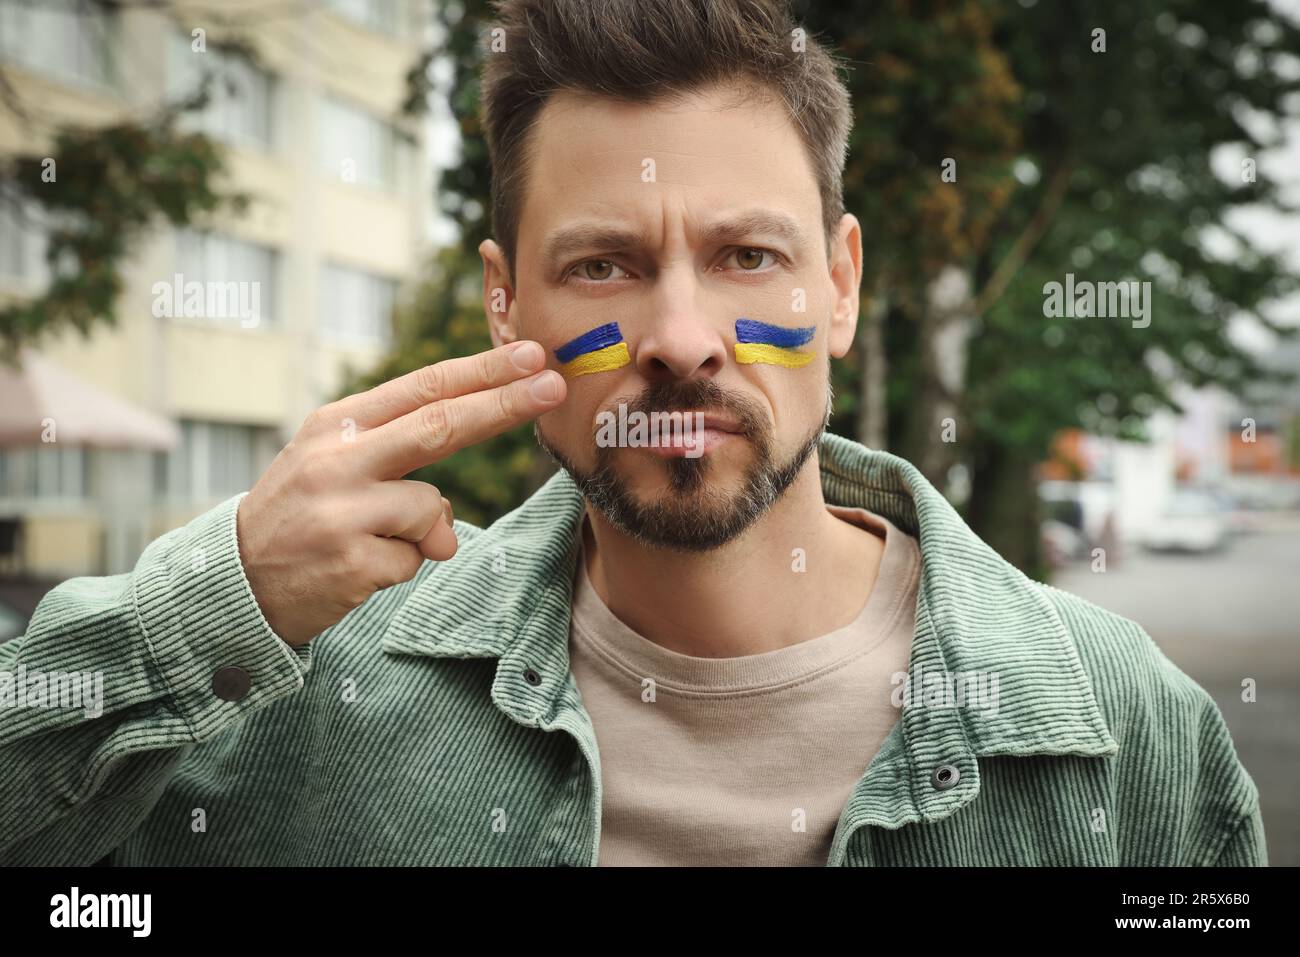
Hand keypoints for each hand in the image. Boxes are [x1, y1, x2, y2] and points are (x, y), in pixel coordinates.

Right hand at [235, 341, 564, 646]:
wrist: (234, 581)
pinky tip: (355, 569)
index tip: (531, 356)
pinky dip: (398, 568)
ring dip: (418, 532)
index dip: (482, 371)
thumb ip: (403, 470)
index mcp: (337, 425)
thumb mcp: (336, 469)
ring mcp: (342, 511)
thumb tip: (448, 526)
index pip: (422, 389)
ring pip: (431, 508)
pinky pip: (414, 561)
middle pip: (440, 425)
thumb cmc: (301, 515)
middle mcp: (337, 460)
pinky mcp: (350, 562)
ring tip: (367, 540)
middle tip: (554, 386)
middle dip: (505, 403)